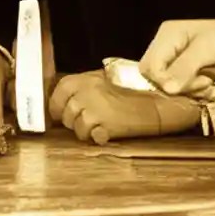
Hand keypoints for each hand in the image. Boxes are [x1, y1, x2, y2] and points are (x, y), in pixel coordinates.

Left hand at [48, 71, 200, 143]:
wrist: (158, 102)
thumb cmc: (134, 91)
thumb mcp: (106, 81)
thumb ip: (85, 87)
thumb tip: (66, 102)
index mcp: (84, 78)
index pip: (58, 92)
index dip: (56, 106)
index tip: (59, 114)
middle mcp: (85, 91)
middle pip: (64, 113)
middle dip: (72, 121)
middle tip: (87, 121)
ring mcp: (93, 108)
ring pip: (76, 127)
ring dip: (84, 130)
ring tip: (101, 125)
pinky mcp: (103, 124)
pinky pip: (89, 136)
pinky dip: (96, 137)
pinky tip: (106, 132)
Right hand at [139, 19, 214, 96]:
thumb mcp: (207, 50)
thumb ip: (184, 68)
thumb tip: (166, 87)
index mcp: (169, 33)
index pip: (150, 65)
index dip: (163, 79)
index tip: (184, 85)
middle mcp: (171, 47)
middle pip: (158, 78)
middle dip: (180, 85)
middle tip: (203, 82)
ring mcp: (182, 61)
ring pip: (173, 88)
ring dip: (193, 91)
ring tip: (212, 84)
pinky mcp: (193, 73)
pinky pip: (186, 91)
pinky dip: (200, 93)